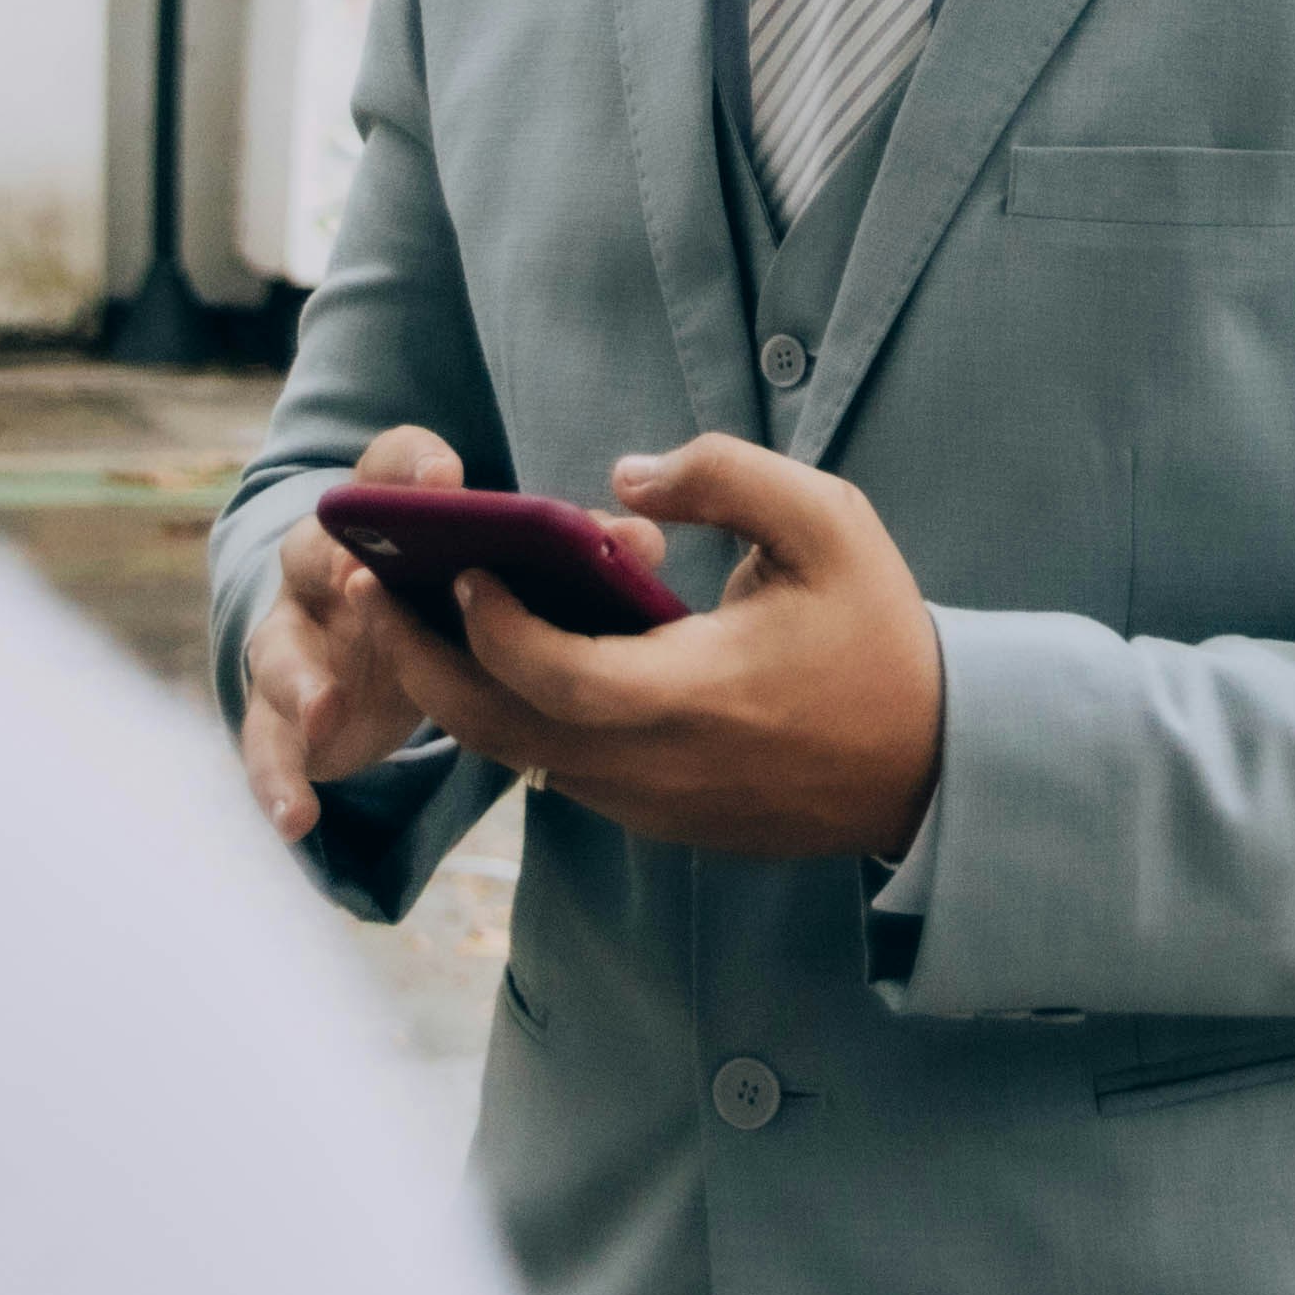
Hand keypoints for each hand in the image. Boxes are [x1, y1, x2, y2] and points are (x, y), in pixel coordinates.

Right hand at [238, 424, 466, 841]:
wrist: (359, 657)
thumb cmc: (412, 592)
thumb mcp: (446, 556)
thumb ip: (464, 524)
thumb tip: (481, 498)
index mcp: (360, 520)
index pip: (381, 472)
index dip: (409, 469)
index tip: (446, 476)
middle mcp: (312, 574)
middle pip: (310, 555)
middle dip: (334, 565)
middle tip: (359, 574)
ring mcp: (288, 645)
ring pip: (279, 656)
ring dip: (300, 682)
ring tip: (325, 712)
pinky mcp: (277, 718)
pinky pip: (266, 747)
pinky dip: (277, 783)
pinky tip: (296, 819)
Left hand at [360, 436, 945, 863]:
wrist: (934, 764)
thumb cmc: (881, 635)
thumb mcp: (827, 522)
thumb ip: (723, 476)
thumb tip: (621, 475)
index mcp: (689, 696)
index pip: (548, 673)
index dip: (487, 623)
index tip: (455, 565)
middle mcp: (652, 766)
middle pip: (495, 729)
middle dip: (419, 660)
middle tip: (360, 593)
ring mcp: (650, 804)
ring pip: (517, 756)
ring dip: (456, 690)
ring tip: (405, 617)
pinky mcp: (659, 819)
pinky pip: (558, 770)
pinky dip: (511, 717)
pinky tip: (493, 658)